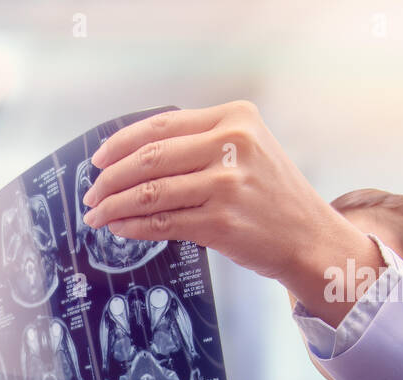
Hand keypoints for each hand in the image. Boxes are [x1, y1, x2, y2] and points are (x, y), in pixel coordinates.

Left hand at [81, 101, 383, 324]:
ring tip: (97, 214)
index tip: (97, 159)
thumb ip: (198, 143)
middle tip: (92, 192)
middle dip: (110, 178)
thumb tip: (131, 156)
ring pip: (150, 192)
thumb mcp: (246, 149)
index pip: (161, 126)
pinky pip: (161, 223)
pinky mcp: (220, 222)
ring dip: (115, 205)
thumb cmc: (271, 195)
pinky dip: (132, 226)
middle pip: (149, 158)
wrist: (310, 237)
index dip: (120, 143)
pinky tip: (118, 228)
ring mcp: (227, 185)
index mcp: (235, 118)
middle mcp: (232, 146)